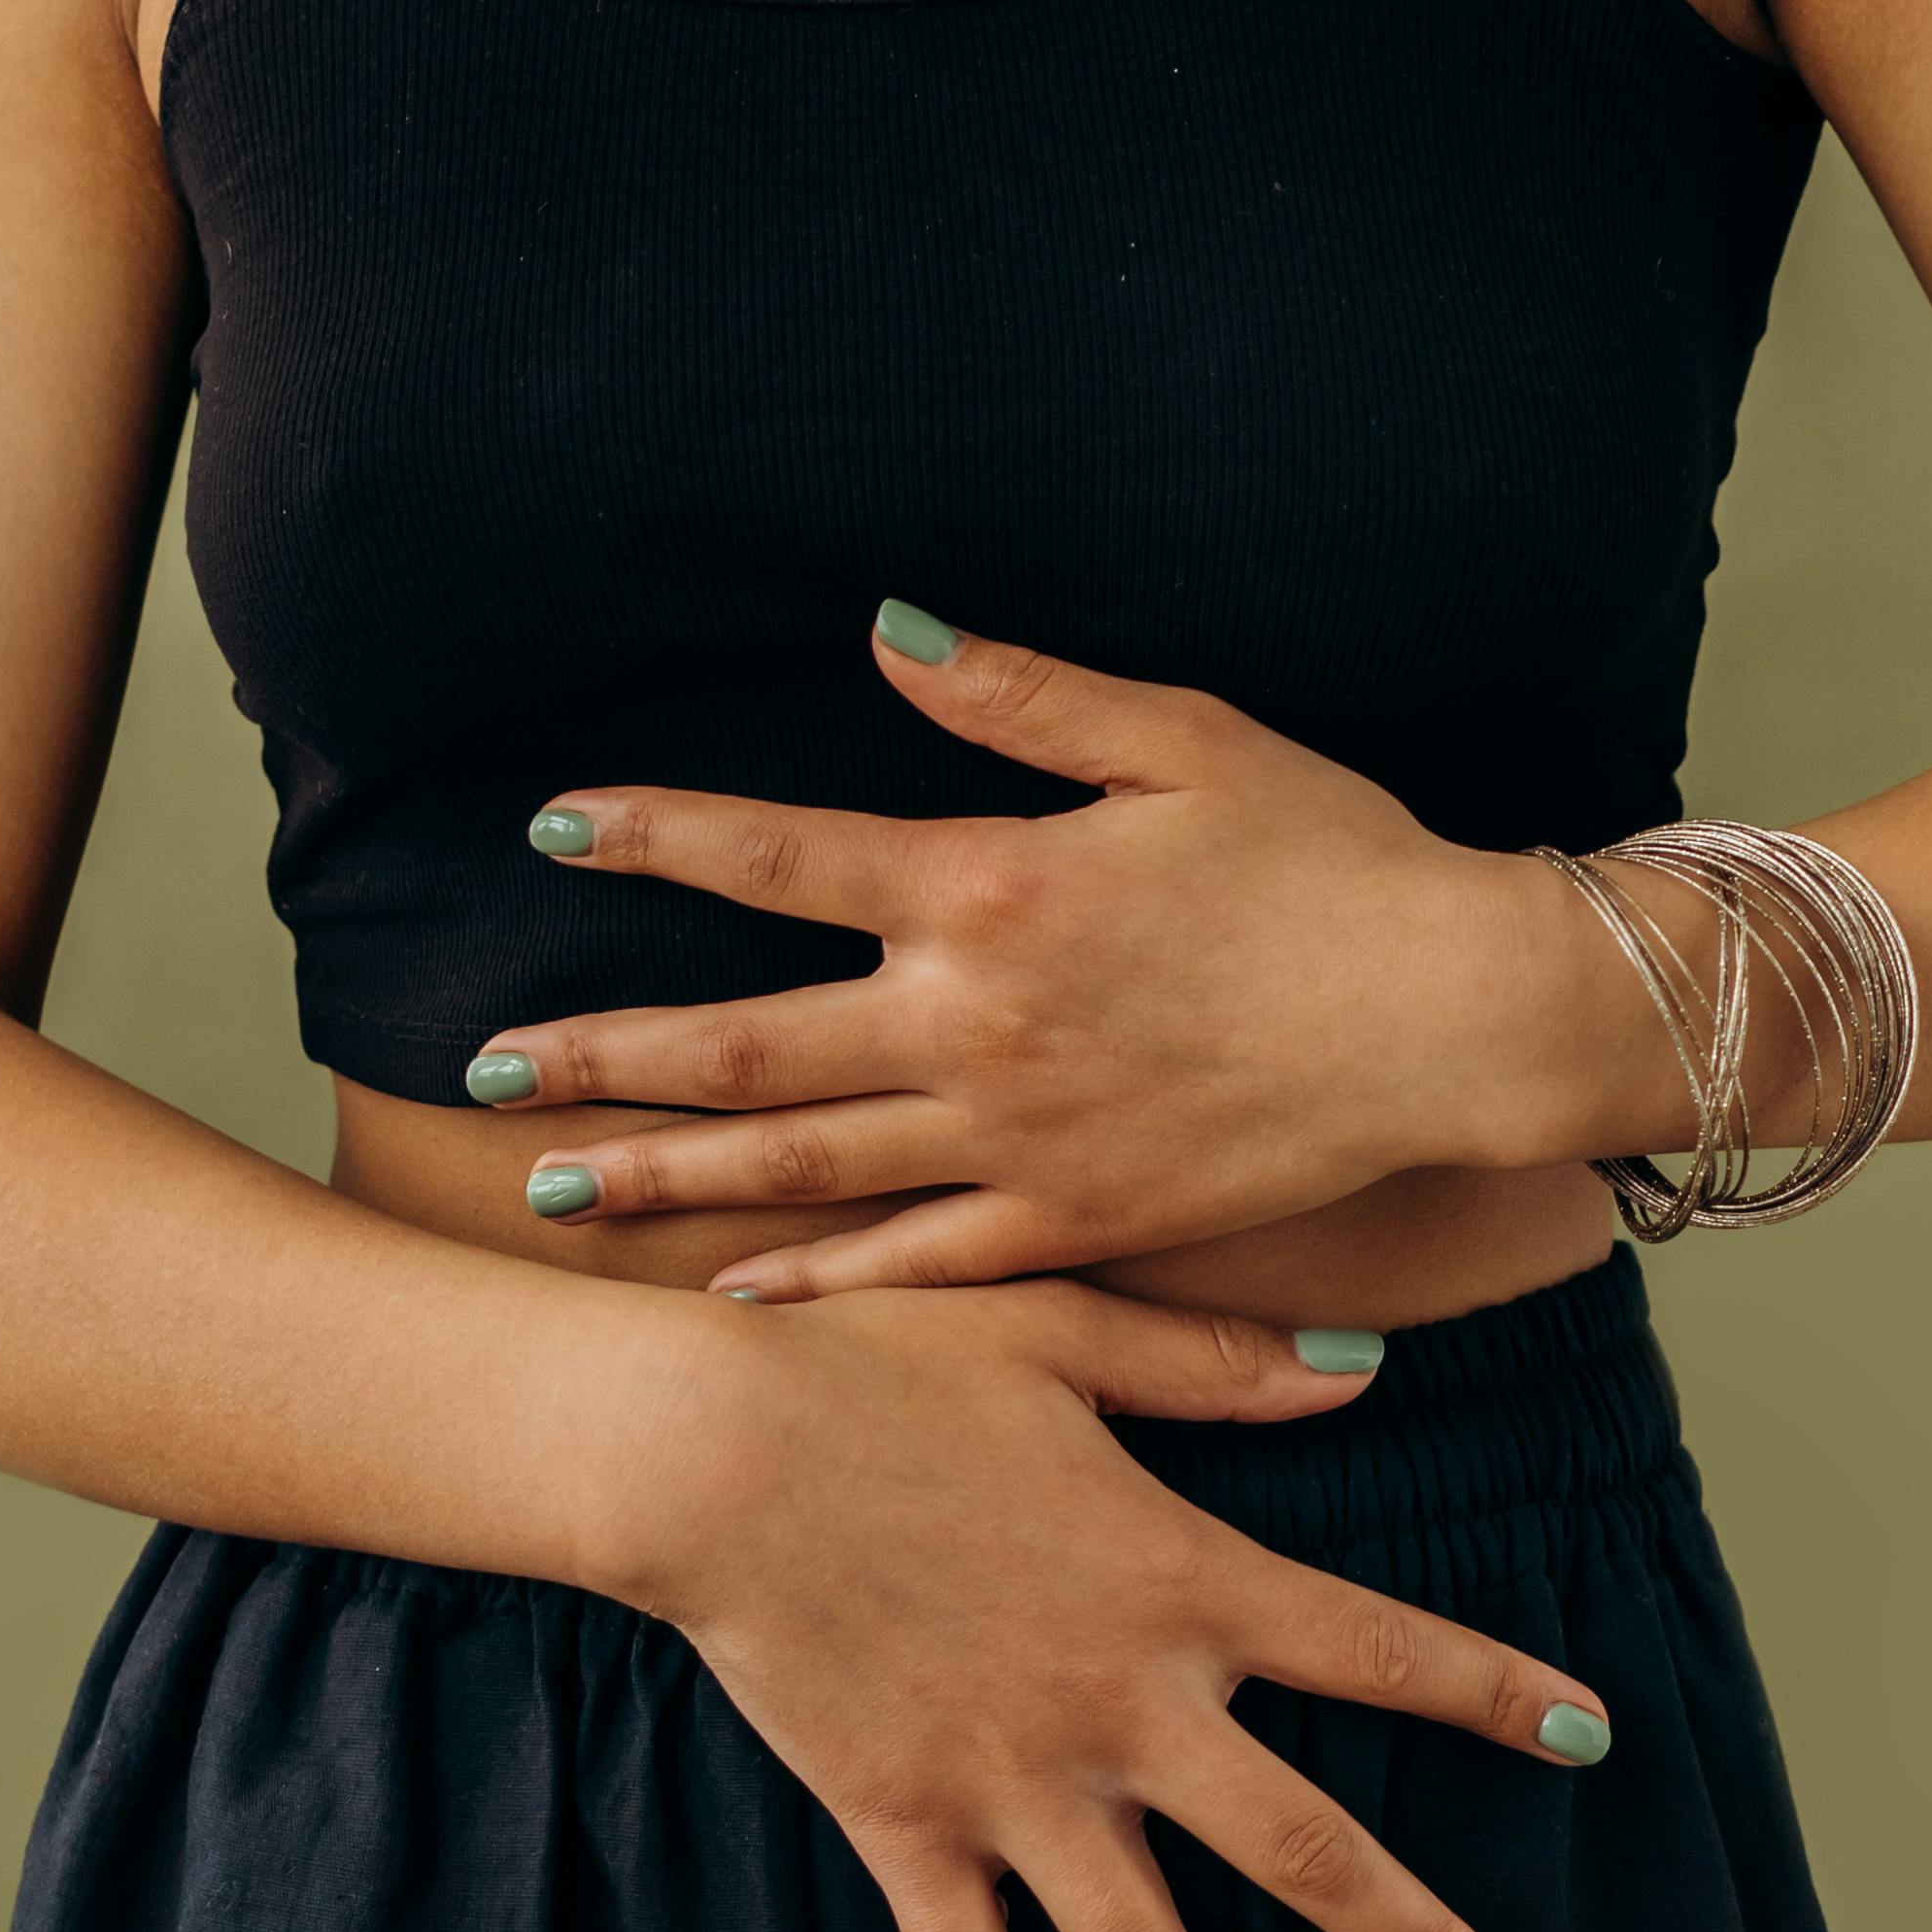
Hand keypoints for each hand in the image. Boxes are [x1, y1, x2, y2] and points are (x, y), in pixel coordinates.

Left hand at [474, 605, 1608, 1291]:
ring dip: (665, 1179)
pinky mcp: (1078, 1225)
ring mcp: (1020, 1139)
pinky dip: (816, 1287)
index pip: (779, 853)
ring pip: (802, 1169)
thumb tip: (882, 634)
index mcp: (992, 887)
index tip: (551, 823)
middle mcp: (977, 1022)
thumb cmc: (1331, 856)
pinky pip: (918, 1266)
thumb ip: (1018, 698)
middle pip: (747, 1045)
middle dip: (603, 1060)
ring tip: (548, 1191)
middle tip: (477, 1078)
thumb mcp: (1180, 738)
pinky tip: (731, 1297)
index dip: (657, 834)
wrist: (1454, 1015)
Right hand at [614, 1278, 1610, 1931]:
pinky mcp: (909, 1833)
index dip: (1491, 1691)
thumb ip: (1219, 1364)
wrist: (712, 1447)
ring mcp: (1015, 1786)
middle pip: (1304, 1856)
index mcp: (1177, 1581)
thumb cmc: (882, 1366)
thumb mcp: (1062, 1331)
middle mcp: (1121, 1708)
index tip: (1595, 1737)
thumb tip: (1366, 1368)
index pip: (1374, 1649)